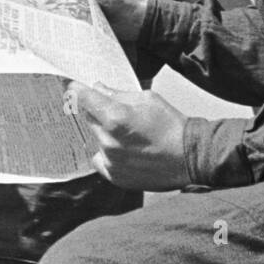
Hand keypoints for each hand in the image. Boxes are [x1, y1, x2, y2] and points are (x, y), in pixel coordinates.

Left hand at [68, 81, 189, 190]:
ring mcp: (111, 161)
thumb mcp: (147, 99)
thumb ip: (118, 94)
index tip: (73, 87)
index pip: (83, 99)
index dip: (77, 90)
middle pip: (89, 119)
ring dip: (106, 134)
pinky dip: (109, 154)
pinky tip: (128, 151)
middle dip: (98, 112)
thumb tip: (98, 88)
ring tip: (131, 136)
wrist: (190, 157)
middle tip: (118, 113)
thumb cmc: (171, 124)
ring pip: (96, 139)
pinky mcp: (115, 176)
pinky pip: (101, 159)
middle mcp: (108, 141)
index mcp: (115, 118)